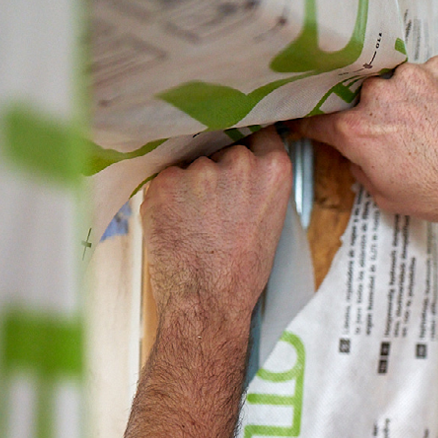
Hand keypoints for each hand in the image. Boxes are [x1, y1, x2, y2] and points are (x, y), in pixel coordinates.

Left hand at [142, 128, 291, 336]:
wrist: (207, 303)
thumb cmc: (240, 273)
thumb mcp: (269, 220)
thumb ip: (258, 184)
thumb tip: (239, 162)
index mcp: (273, 169)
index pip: (259, 134)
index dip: (245, 146)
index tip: (237, 153)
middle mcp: (239, 162)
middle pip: (221, 150)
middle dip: (215, 172)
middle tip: (213, 210)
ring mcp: (200, 171)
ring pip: (190, 167)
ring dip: (188, 187)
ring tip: (194, 225)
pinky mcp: (166, 183)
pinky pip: (164, 181)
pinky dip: (165, 200)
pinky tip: (175, 227)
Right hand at [297, 55, 437, 226]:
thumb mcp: (386, 196)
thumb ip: (360, 167)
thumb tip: (356, 153)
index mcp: (358, 129)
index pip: (317, 119)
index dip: (310, 122)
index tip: (308, 121)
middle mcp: (381, 95)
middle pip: (359, 97)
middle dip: (369, 114)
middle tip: (390, 136)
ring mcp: (414, 76)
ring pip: (395, 83)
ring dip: (404, 101)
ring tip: (427, 128)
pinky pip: (428, 75)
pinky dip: (432, 92)